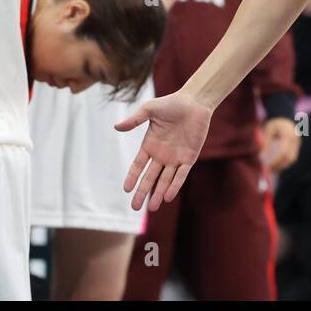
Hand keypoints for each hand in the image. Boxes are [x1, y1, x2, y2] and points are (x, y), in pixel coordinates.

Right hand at [116, 90, 212, 211]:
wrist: (195, 102)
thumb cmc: (171, 103)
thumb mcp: (149, 110)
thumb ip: (134, 120)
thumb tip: (116, 127)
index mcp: (150, 144)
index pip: (138, 165)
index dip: (132, 177)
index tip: (126, 189)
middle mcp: (161, 154)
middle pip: (150, 177)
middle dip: (142, 192)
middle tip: (134, 207)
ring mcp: (175, 157)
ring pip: (165, 180)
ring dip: (158, 194)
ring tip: (152, 208)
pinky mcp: (189, 158)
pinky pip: (181, 175)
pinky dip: (175, 186)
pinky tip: (168, 197)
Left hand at [260, 117, 300, 171]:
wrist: (285, 117)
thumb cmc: (274, 123)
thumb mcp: (268, 131)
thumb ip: (265, 143)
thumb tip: (262, 158)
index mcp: (288, 134)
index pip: (283, 152)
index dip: (276, 160)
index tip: (268, 166)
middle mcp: (295, 139)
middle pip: (290, 157)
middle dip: (280, 165)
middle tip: (270, 169)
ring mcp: (297, 143)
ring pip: (292, 158)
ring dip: (283, 165)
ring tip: (272, 167)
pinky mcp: (297, 146)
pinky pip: (292, 156)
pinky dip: (285, 161)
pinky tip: (277, 163)